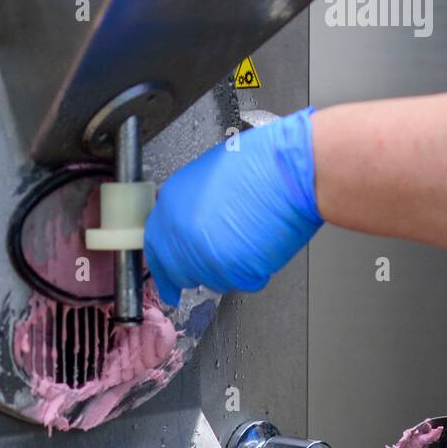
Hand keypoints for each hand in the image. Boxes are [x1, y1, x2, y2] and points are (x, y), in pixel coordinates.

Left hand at [144, 106, 323, 305]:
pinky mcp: (232, 271)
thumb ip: (187, 206)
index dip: (163, 269)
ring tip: (245, 239)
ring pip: (210, 280)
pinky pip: (238, 282)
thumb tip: (185, 223)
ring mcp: (206, 256)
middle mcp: (182, 234)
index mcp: (171, 205)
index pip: (155, 250)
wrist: (291, 170)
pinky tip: (258, 245)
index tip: (167, 283)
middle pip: (180, 273)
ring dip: (224, 270)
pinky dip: (249, 272)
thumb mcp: (206, 175)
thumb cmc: (259, 164)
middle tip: (218, 259)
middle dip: (196, 271)